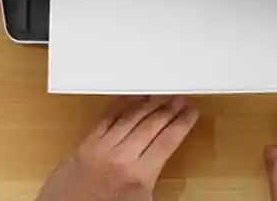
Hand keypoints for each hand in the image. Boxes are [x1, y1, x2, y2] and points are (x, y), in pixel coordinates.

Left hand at [35, 96, 198, 200]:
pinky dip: (120, 106)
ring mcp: (101, 148)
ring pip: (130, 118)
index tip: (191, 114)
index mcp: (139, 177)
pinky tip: (131, 99)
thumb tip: (165, 156)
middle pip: (151, 125)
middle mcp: (121, 158)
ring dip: (148, 104)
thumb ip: (153, 180)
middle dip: (168, 110)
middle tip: (179, 99)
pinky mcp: (85, 145)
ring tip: (161, 96)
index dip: (182, 124)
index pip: (167, 141)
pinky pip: (106, 119)